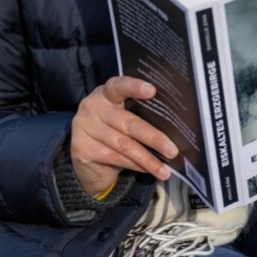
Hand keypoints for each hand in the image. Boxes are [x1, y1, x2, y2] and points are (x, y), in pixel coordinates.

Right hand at [70, 76, 177, 196]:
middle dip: (153, 138)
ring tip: (165, 170)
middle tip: (172, 150)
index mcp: (106, 93)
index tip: (152, 91)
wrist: (86, 158)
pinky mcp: (81, 148)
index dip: (135, 87)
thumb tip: (175, 126)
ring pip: (124, 145)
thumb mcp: (124, 117)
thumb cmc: (114, 131)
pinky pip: (115, 158)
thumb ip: (139, 113)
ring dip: (148, 159)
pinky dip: (135, 165)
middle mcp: (92, 106)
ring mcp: (84, 127)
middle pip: (128, 122)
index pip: (119, 86)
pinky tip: (148, 170)